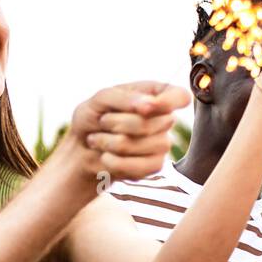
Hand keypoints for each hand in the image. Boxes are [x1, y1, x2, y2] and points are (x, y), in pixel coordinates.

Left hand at [69, 81, 190, 181]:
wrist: (80, 149)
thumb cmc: (92, 118)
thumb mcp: (101, 98)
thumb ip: (125, 98)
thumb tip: (150, 105)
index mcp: (157, 95)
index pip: (180, 96)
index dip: (168, 102)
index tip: (146, 107)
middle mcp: (164, 119)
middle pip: (160, 122)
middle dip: (121, 122)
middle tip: (103, 122)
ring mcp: (162, 143)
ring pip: (147, 144)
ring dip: (112, 143)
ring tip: (100, 140)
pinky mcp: (154, 165)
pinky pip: (143, 166)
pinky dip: (115, 162)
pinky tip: (106, 157)